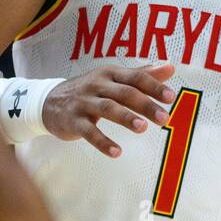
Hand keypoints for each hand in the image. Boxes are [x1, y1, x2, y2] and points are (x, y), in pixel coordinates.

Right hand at [43, 62, 176, 155]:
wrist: (48, 102)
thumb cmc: (90, 90)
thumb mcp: (113, 79)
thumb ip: (141, 74)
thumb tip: (170, 67)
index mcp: (110, 73)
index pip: (135, 77)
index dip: (154, 86)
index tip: (171, 97)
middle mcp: (97, 85)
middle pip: (124, 93)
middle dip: (145, 104)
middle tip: (165, 118)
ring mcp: (83, 102)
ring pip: (107, 108)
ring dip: (126, 118)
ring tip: (143, 128)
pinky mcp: (73, 121)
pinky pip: (89, 131)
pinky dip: (102, 142)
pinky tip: (117, 152)